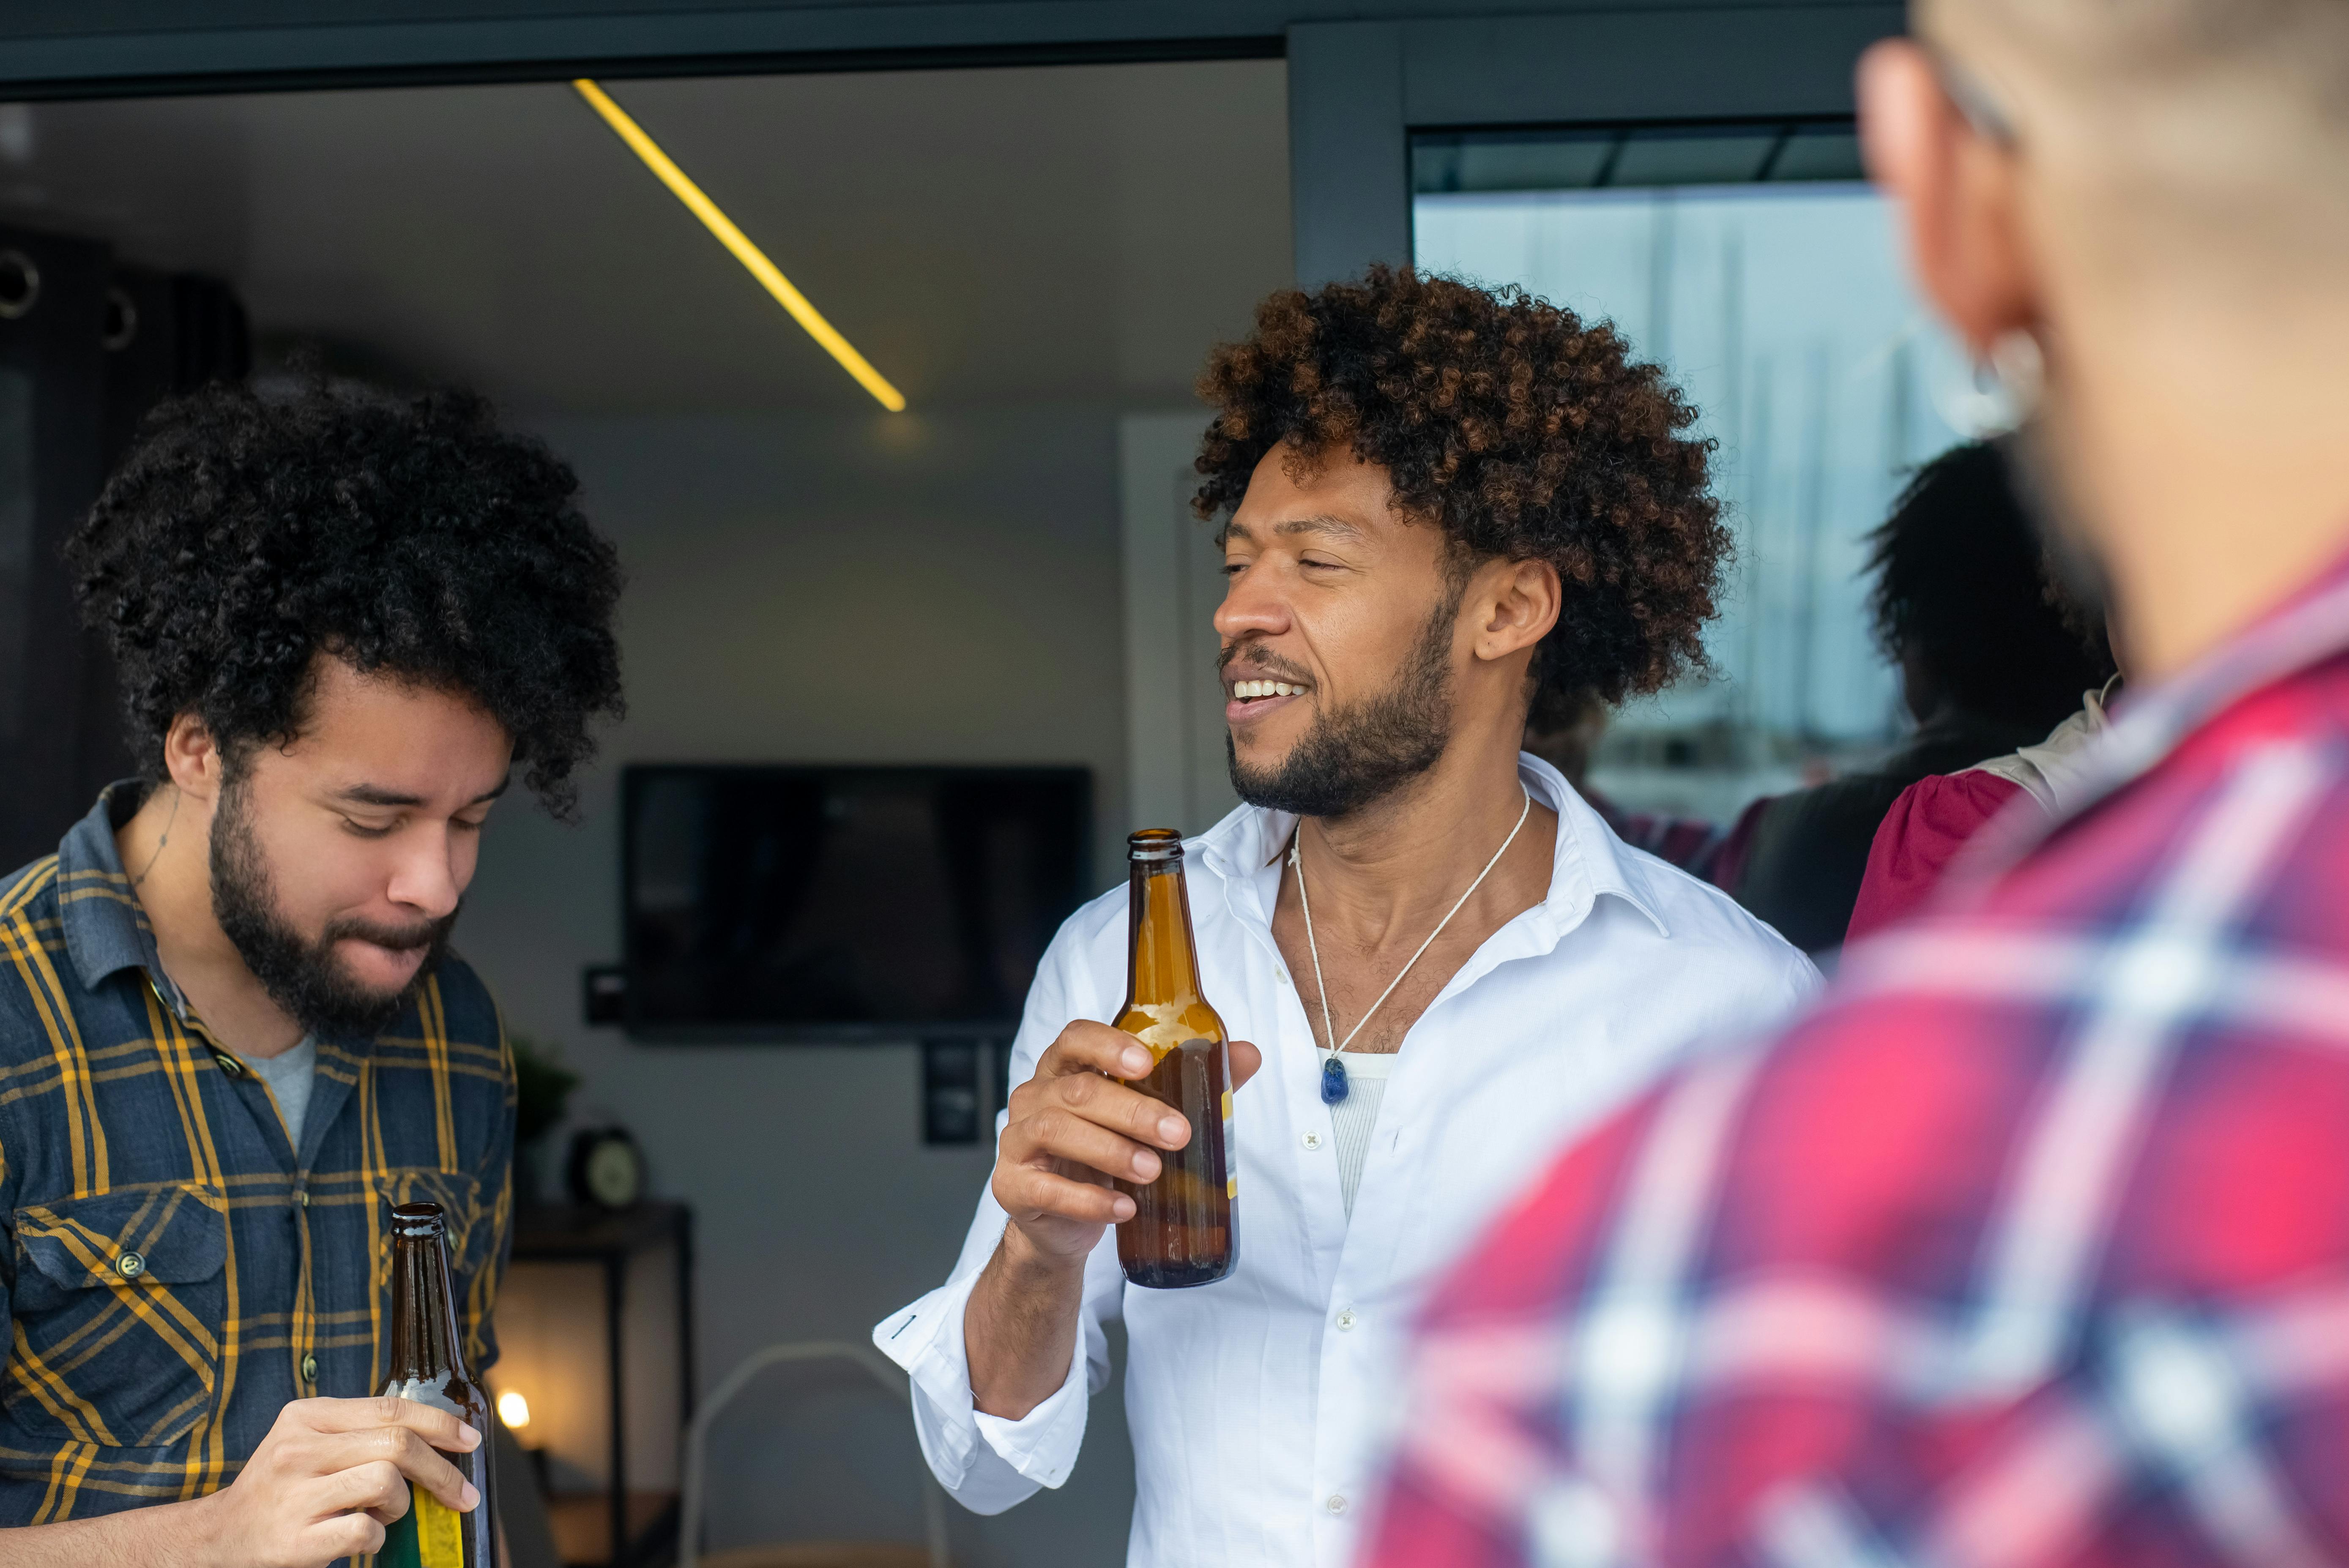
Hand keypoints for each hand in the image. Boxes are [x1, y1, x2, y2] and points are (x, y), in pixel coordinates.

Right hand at [191, 1396, 480, 1567]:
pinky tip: (363, 1536)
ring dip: (402, 1503)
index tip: (470, 1440)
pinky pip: (366, 1530)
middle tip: (460, 1493)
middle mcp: (297, 1449)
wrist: (220, 1538)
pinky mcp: (295, 1540)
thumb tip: (438, 1436)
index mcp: (306, 1416)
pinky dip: (378, 1536)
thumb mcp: (310, 1443)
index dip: (439, 1423)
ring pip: (386, 1482)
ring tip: (387, 1513)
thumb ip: (360, 1432)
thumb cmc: (281, 1489)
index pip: (389, 1408)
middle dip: (441, 1470)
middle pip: (397, 1444)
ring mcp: (294, 1495)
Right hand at [991, 1020, 1262, 1265]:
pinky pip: (1046, 1188)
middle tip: (1178, 1134)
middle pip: (1079, 1090)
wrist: (1062, 1222)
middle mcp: (1035, 1096)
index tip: (1145, 1062)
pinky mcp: (1012, 1185)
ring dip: (1111, 1151)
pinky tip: (1124, 1208)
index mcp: (1065, 1068)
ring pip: (1057, 1131)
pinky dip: (1088, 1200)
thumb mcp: (1146, 1116)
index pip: (1076, 1037)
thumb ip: (1195, 1084)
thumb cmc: (1105, 1154)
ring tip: (1153, 1171)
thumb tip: (1248, 1055)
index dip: (1107, 1045)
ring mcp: (1017, 1140)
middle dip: (1133, 1111)